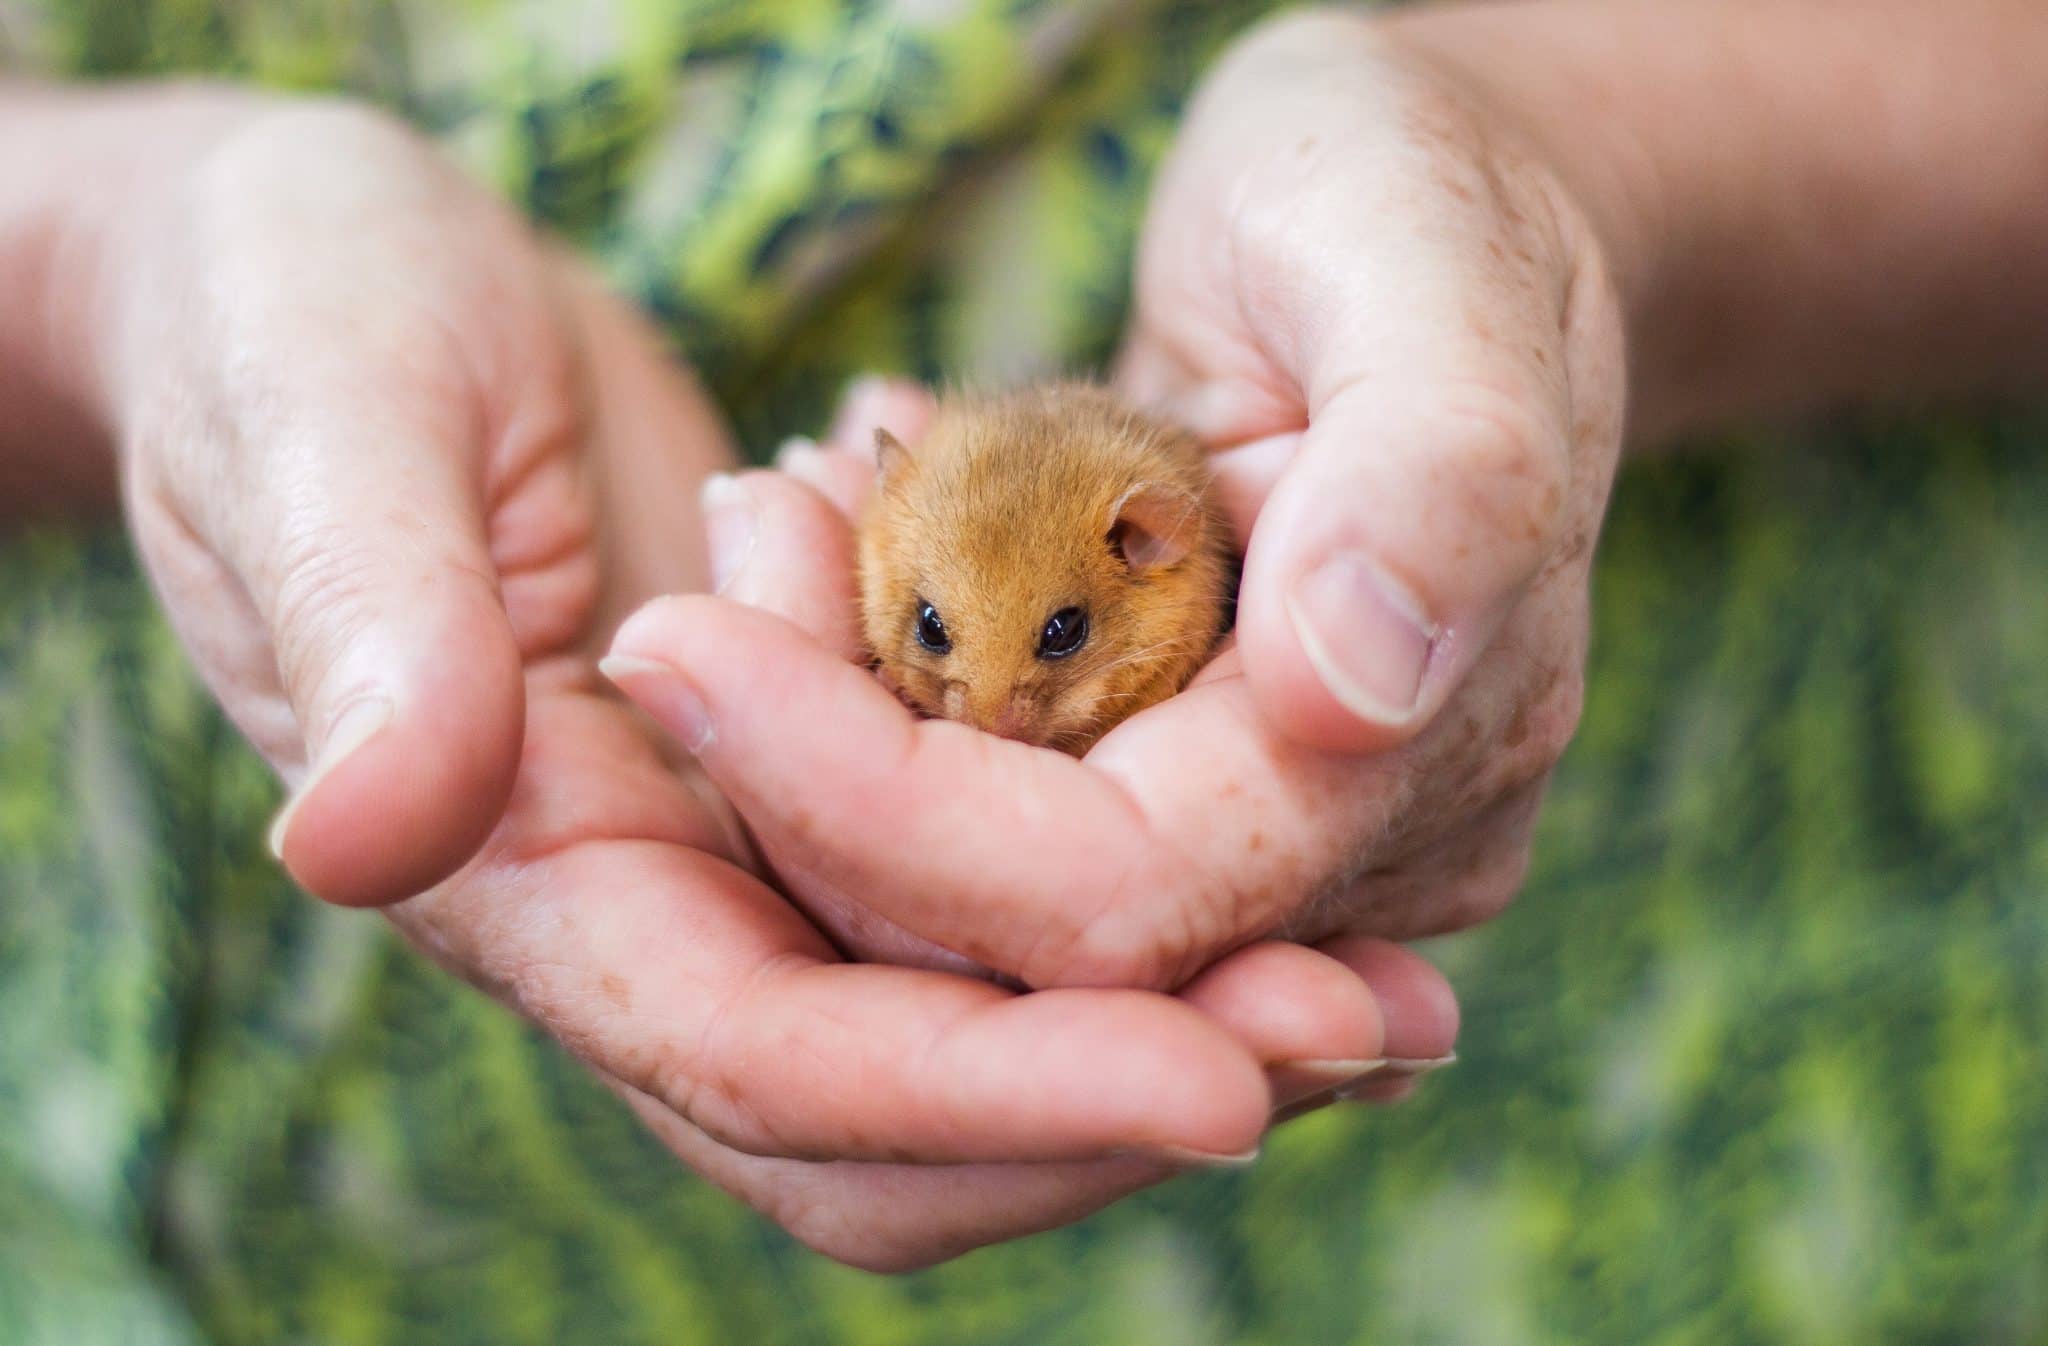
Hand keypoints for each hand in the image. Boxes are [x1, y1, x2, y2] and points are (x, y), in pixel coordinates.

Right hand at [86, 93, 1450, 1266]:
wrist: (337, 288)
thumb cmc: (301, 319)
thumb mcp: (318, 421)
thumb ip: (361, 621)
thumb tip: (374, 838)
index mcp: (519, 870)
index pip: (771, 1057)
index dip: (993, 1087)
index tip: (1217, 1077)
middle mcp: (643, 912)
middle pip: (898, 1122)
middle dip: (1121, 1099)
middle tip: (1355, 1028)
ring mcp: (733, 863)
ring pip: (968, 1045)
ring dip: (1171, 1032)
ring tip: (1386, 995)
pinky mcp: (814, 794)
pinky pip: (990, 920)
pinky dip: (1143, 926)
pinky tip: (1306, 892)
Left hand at [604, 8, 1623, 1000]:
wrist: (1401, 219)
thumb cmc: (1415, 198)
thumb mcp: (1432, 261)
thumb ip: (1438, 469)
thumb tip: (1349, 694)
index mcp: (1426, 752)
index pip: (1111, 898)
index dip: (878, 812)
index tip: (680, 644)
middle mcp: (1346, 850)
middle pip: (1004, 937)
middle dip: (813, 762)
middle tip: (749, 515)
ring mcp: (1252, 837)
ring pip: (956, 893)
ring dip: (822, 716)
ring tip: (794, 499)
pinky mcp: (1167, 790)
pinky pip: (968, 808)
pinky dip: (871, 687)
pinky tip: (847, 528)